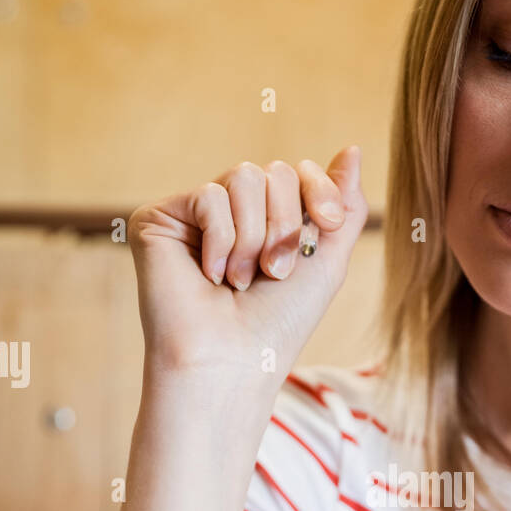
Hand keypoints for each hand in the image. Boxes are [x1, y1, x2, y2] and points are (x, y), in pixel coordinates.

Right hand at [127, 146, 367, 390]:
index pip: (297, 171)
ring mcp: (192, 214)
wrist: (232, 362)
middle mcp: (229, 211)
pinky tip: (210, 275)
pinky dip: (221, 240)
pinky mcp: (158, 218)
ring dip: (255, 237)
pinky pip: (208, 195)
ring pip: (243, 177)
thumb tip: (352, 147)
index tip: (327, 226)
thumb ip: (343, 208)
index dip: (318, 191)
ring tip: (241, 281)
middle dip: (285, 225)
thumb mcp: (326, 263)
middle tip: (273, 274)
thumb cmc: (277, 325)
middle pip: (274, 171)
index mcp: (265, 220)